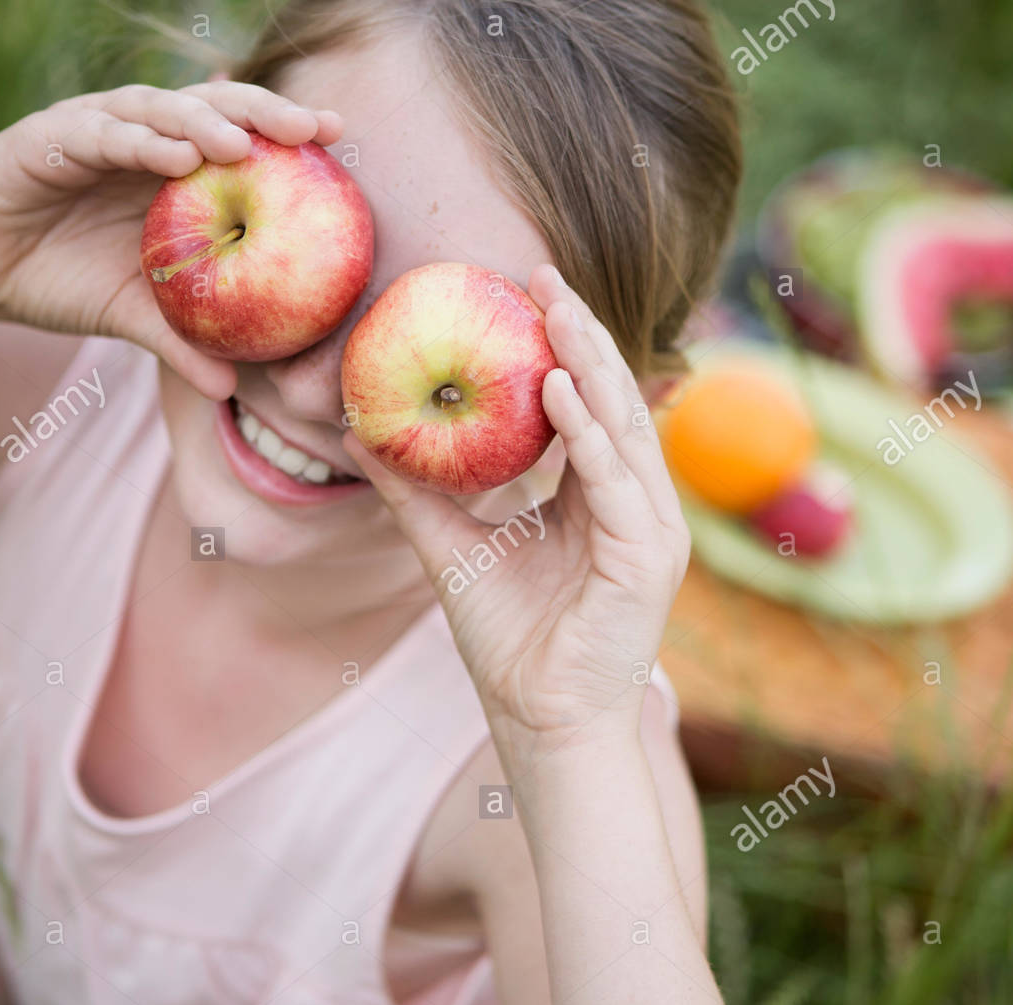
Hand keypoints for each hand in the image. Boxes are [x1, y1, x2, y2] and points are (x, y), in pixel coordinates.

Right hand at [0, 82, 342, 397]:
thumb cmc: (67, 279)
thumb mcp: (136, 316)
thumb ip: (183, 342)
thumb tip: (228, 390)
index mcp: (177, 170)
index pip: (242, 135)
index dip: (288, 129)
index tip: (339, 135)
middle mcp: (146, 139)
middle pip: (214, 107)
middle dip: (264, 112)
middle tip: (310, 128)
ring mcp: (99, 131)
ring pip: (160, 109)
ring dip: (205, 122)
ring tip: (243, 146)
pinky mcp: (51, 139)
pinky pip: (102, 134)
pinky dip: (141, 140)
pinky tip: (177, 155)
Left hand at [344, 264, 690, 759]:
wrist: (543, 722)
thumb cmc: (511, 644)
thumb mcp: (455, 552)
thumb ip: (417, 494)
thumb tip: (361, 435)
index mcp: (599, 501)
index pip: (584, 410)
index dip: (560, 350)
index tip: (521, 293)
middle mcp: (634, 505)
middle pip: (611, 402)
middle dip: (580, 335)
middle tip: (541, 275)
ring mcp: (651, 529)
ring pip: (623, 429)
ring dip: (590, 364)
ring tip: (554, 308)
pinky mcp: (650, 556)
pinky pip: (618, 480)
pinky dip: (588, 432)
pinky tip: (559, 387)